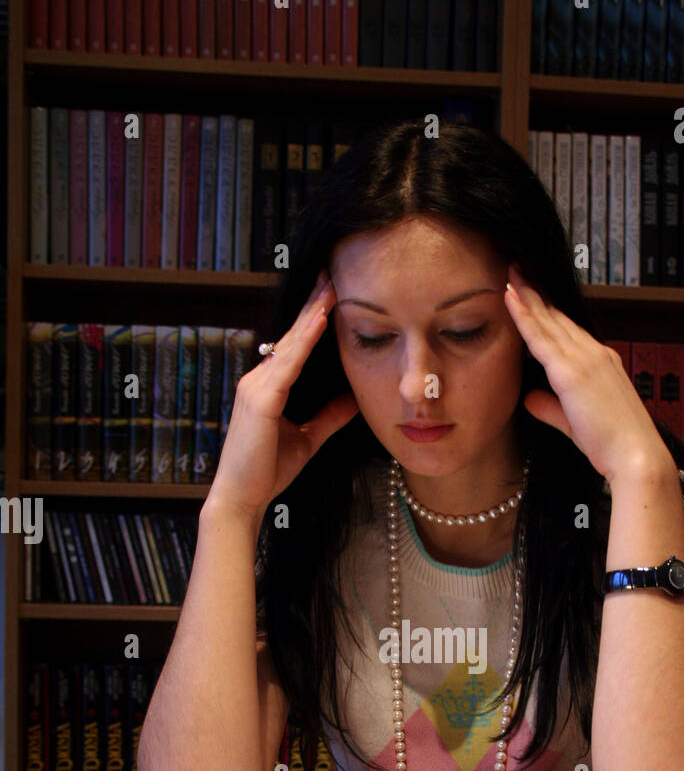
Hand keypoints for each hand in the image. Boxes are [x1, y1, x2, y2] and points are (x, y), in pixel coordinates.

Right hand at [208, 267, 358, 519]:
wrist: (243, 498)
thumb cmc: (267, 470)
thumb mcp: (308, 438)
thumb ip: (329, 416)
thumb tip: (353, 398)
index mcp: (268, 387)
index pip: (294, 346)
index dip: (313, 319)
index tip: (332, 293)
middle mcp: (258, 379)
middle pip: (291, 336)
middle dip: (313, 304)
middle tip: (333, 273)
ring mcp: (256, 387)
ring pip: (289, 344)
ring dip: (312, 314)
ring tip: (332, 286)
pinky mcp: (260, 400)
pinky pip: (287, 365)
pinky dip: (304, 342)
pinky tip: (320, 321)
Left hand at [504, 263, 672, 484]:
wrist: (636, 456)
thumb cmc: (613, 446)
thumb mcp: (576, 425)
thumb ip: (552, 409)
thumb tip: (531, 399)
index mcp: (601, 363)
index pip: (568, 330)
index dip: (547, 310)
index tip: (531, 292)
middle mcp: (595, 354)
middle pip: (557, 317)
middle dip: (536, 292)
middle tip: (518, 266)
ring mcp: (584, 360)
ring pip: (548, 320)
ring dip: (527, 294)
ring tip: (511, 270)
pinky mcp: (571, 373)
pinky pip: (540, 337)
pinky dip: (524, 315)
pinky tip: (511, 296)